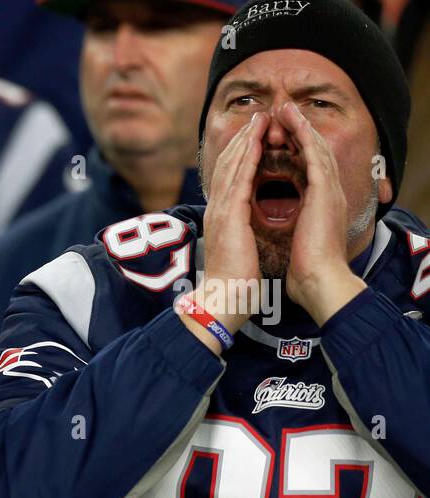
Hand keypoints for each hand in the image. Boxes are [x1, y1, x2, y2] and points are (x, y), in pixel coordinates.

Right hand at [197, 110, 266, 329]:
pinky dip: (248, 159)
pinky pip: (240, 179)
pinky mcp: (230, 216)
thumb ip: (238, 233)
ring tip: (258, 120)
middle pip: (228, 165)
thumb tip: (243, 229)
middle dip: (243, 139)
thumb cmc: (234, 282)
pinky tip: (257, 142)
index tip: (254, 137)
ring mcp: (221, 211)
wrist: (224, 299)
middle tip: (257, 117)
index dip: (242, 155)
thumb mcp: (237, 250)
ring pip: (233, 166)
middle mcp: (217, 210)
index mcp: (221, 218)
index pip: (231, 178)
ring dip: (246, 141)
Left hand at [276, 101, 366, 322]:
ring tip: (286, 109)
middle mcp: (327, 193)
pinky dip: (305, 138)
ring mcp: (328, 191)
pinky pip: (314, 156)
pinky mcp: (324, 192)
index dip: (294, 149)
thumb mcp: (295, 239)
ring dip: (301, 126)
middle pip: (312, 152)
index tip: (277, 136)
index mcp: (319, 204)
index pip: (306, 168)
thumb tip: (278, 227)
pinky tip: (294, 123)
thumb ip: (292, 226)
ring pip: (315, 148)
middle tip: (281, 112)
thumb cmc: (304, 268)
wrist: (317, 280)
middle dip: (298, 130)